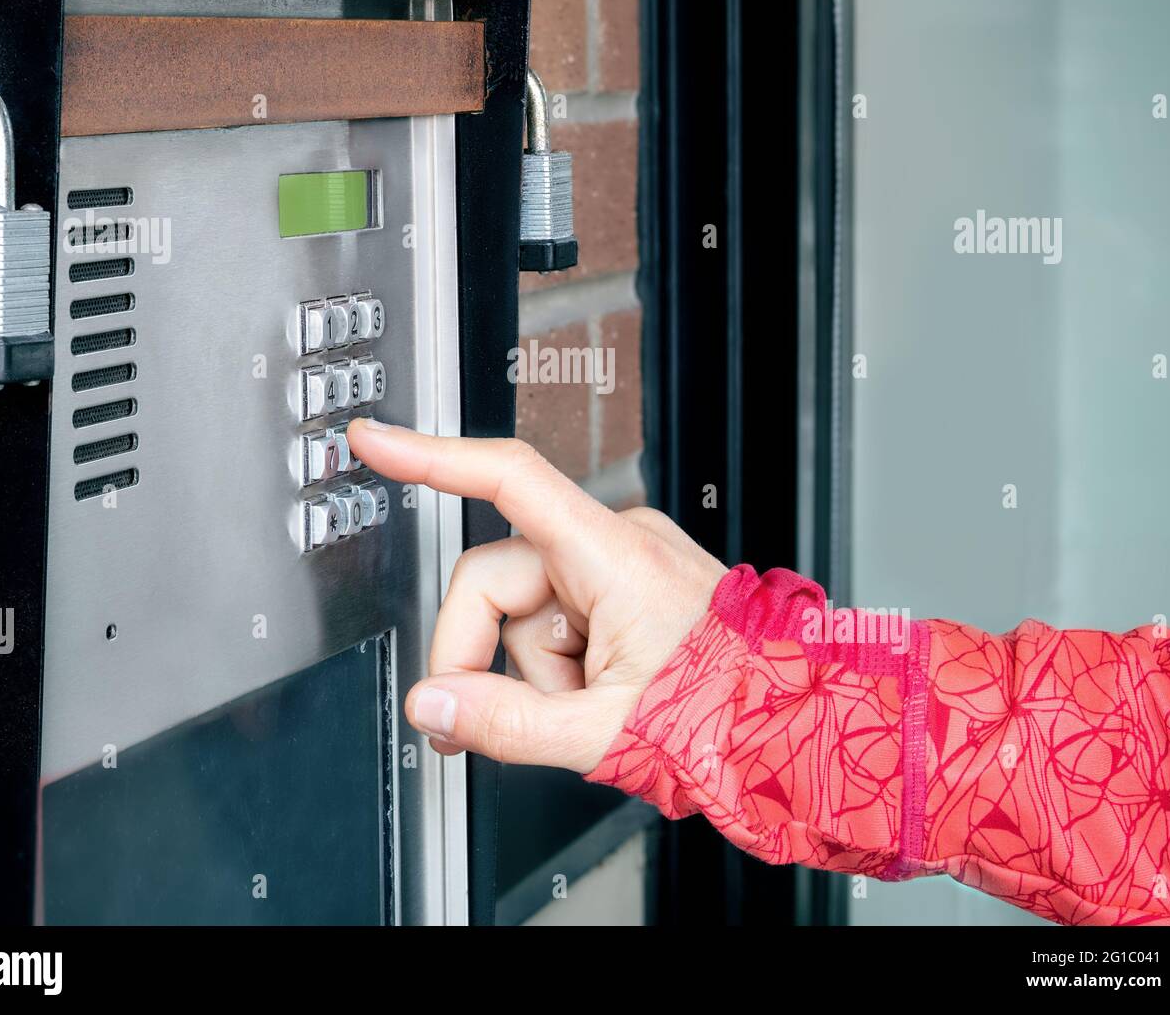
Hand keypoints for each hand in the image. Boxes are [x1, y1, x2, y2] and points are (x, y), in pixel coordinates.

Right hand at [346, 419, 726, 773]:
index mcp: (615, 556)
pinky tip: (592, 694)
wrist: (793, 727)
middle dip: (480, 653)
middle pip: (493, 578)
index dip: (431, 456)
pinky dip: (555, 661)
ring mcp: (622, 561)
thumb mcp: (604, 731)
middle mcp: (616, 542)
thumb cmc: (728, 716)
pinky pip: (557, 612)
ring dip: (532, 668)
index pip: (509, 478)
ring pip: (522, 606)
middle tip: (482, 721)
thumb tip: (433, 704)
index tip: (376, 438)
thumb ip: (506, 721)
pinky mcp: (625, 583)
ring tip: (583, 710)